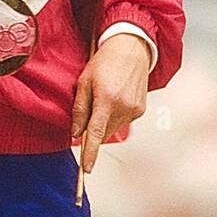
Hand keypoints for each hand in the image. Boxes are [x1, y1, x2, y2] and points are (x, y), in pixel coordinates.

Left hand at [71, 32, 150, 173]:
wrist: (131, 48)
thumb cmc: (104, 61)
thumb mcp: (84, 81)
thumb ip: (80, 109)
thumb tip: (75, 133)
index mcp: (106, 100)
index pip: (96, 133)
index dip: (91, 153)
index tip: (87, 168)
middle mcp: (123, 107)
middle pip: (104, 132)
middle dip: (94, 128)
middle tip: (90, 107)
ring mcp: (135, 110)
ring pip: (114, 128)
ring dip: (105, 120)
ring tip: (104, 96)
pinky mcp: (141, 110)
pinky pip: (124, 120)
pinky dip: (116, 115)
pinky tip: (116, 96)